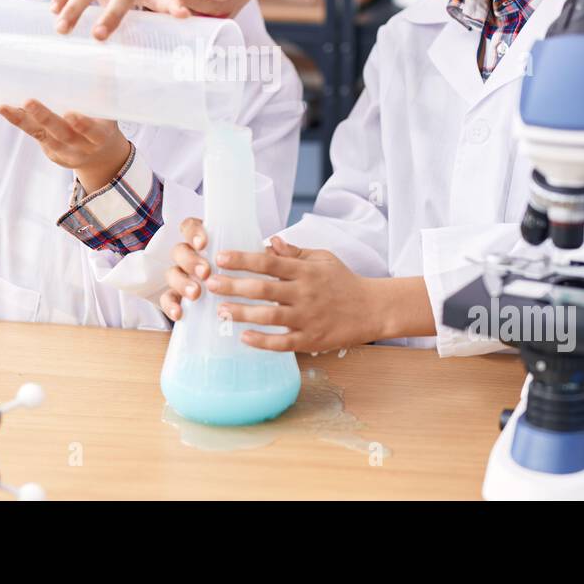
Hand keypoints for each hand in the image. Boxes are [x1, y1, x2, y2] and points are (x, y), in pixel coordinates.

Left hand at [0, 100, 130, 192]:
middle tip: (29, 102)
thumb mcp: (109, 112)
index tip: (71, 114)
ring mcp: (64, 152)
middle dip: (45, 118)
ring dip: (22, 121)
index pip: (92, 133)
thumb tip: (103, 59)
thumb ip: (104, 91)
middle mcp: (81, 147)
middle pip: (62, 134)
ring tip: (4, 107)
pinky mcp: (51, 152)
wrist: (101, 158)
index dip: (83, 125)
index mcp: (100, 137)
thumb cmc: (104, 125)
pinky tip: (6, 109)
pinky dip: (20, 122)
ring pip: (41, 135)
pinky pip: (34, 135)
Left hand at [159, 218, 382, 352]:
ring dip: (242, 313)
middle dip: (234, 285)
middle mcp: (304, 294)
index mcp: (305, 271)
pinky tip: (243, 337)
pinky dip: (262, 341)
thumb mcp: (323, 259)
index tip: (221, 257)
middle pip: (263, 289)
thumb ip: (294, 252)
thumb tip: (270, 241)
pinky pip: (282, 342)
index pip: (268, 262)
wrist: (373, 309)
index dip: (243, 259)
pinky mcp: (311, 340)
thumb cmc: (343, 281)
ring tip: (220, 310)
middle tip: (210, 283)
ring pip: (269, 317)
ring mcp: (307, 318)